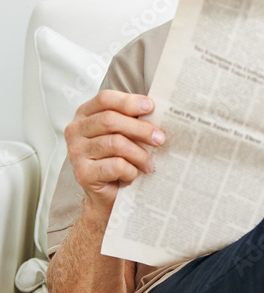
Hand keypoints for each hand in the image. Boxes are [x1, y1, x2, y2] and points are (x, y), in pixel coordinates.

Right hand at [64, 90, 164, 215]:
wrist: (106, 193)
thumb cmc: (116, 158)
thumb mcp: (123, 133)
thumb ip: (132, 119)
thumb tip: (157, 110)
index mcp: (84, 114)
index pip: (104, 99)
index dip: (129, 101)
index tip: (150, 107)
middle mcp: (75, 131)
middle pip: (110, 120)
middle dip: (140, 129)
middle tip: (160, 138)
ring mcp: (76, 152)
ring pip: (115, 143)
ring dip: (139, 154)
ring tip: (149, 163)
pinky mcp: (83, 173)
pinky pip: (115, 165)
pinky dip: (131, 171)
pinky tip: (133, 174)